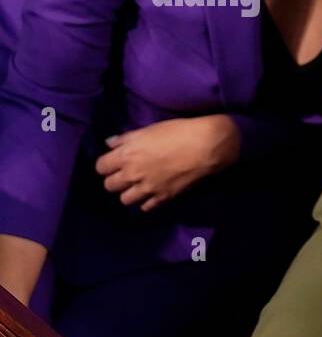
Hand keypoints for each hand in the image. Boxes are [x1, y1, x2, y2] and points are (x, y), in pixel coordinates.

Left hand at [95, 115, 240, 210]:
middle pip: (109, 186)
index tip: (114, 161)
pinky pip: (146, 207)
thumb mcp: (148, 129)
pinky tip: (152, 193)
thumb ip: (126, 138)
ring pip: (124, 200)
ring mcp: (148, 188)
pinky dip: (146, 202)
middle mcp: (132, 175)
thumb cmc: (177, 132)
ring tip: (138, 186)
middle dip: (115, 179)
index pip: (100, 167)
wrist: (206, 145)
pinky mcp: (164, 197)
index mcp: (126, 155)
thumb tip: (110, 144)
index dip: (106, 164)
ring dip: (129, 193)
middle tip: (126, 173)